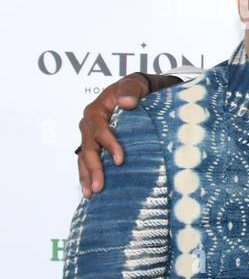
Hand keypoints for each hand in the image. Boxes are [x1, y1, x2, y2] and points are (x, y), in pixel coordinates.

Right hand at [77, 73, 149, 198]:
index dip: (109, 145)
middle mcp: (89, 125)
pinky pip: (88, 161)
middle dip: (93, 169)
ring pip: (84, 158)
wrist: (134, 92)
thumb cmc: (134, 88)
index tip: (120, 160)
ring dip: (86, 176)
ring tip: (90, 194)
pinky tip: (91, 191)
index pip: (100, 130)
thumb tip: (127, 102)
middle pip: (89, 148)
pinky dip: (88, 175)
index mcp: (96, 111)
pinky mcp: (95, 145)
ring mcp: (90, 136)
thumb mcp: (134, 84)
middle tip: (98, 187)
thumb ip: (131, 90)